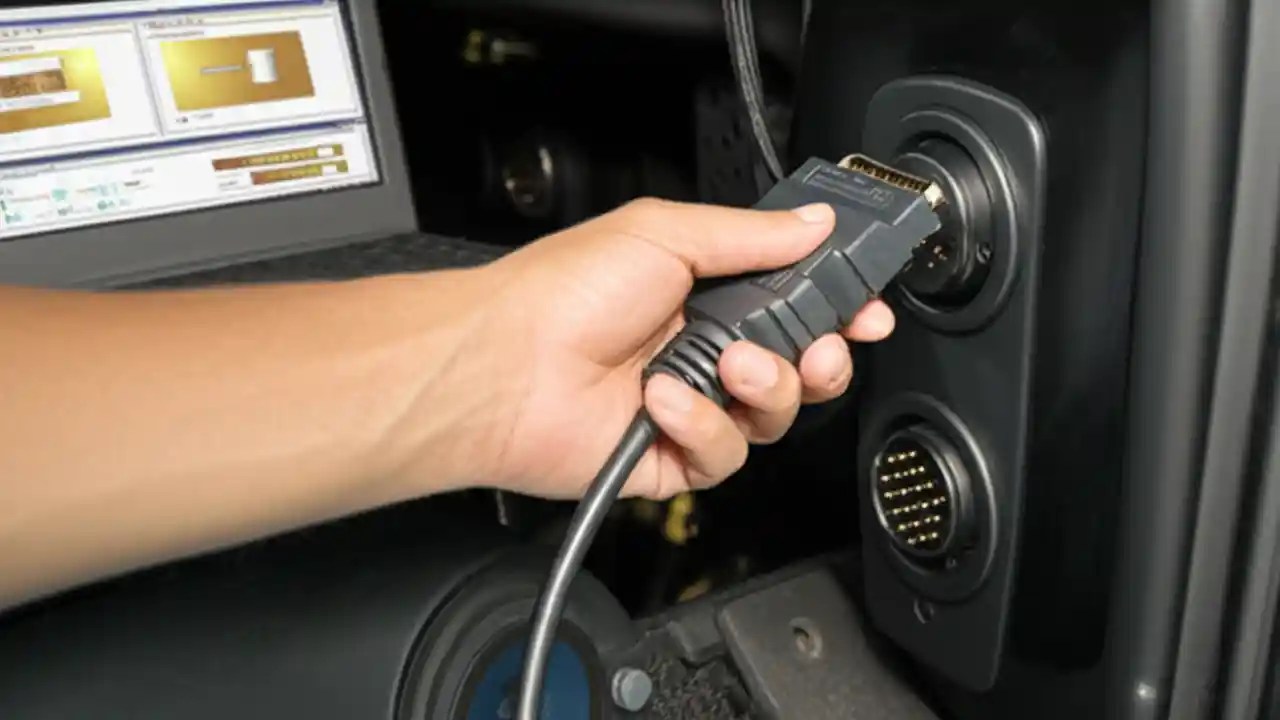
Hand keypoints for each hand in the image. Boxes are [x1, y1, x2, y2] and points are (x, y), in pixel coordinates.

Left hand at [438, 198, 894, 499]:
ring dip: (766, 388)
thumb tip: (814, 222)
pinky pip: (726, 455)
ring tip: (727, 365)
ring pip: (776, 415)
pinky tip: (665, 401)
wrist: (501, 366)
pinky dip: (703, 426)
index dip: (839, 307)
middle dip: (823, 355)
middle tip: (819, 344)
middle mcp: (703, 348)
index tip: (867, 308)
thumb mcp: (665, 234)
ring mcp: (690, 404)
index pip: (795, 301)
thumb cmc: (561, 293)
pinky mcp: (672, 457)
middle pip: (801, 364)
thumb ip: (751, 235)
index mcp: (706, 290)